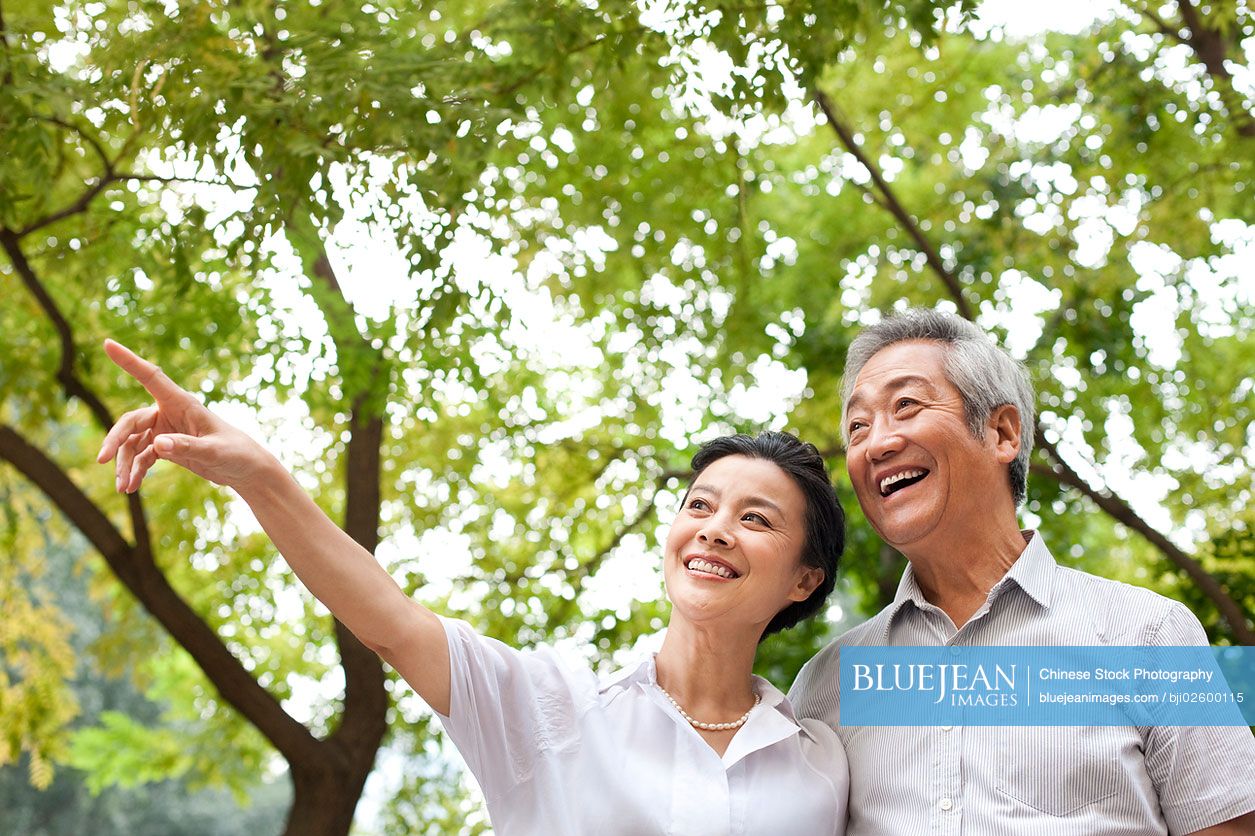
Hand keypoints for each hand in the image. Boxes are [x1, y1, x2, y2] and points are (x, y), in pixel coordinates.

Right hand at [96, 339, 269, 492]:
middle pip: (131, 421)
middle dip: (115, 440)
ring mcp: (166, 430)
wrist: (246, 470)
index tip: (108, 343)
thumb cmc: (236, 453)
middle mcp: (170, 413)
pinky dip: (135, 471)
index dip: (129, 361)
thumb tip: (157, 445)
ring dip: (124, 463)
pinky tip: (130, 487)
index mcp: (183, 403)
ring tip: (122, 487)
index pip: (151, 377)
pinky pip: (142, 456)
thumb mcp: (214, 451)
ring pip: (133, 442)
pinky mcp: (166, 447)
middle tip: (101, 459)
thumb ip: (187, 447)